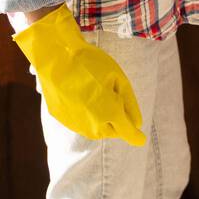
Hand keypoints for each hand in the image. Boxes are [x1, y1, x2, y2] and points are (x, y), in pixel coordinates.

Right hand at [13, 4, 146, 146]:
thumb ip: (130, 103)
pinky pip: (80, 123)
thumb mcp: (119, 78)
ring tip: (98, 97)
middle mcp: (93, 125)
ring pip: (96, 130)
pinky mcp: (62, 119)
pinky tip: (82, 97)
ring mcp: (75, 124)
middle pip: (112, 132)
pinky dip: (86, 116)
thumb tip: (137, 124)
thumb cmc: (91, 64)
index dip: (136, 137)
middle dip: (118, 122)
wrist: (57, 59)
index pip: (128, 133)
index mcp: (110, 113)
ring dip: (102, 121)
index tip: (141, 139)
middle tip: (115, 100)